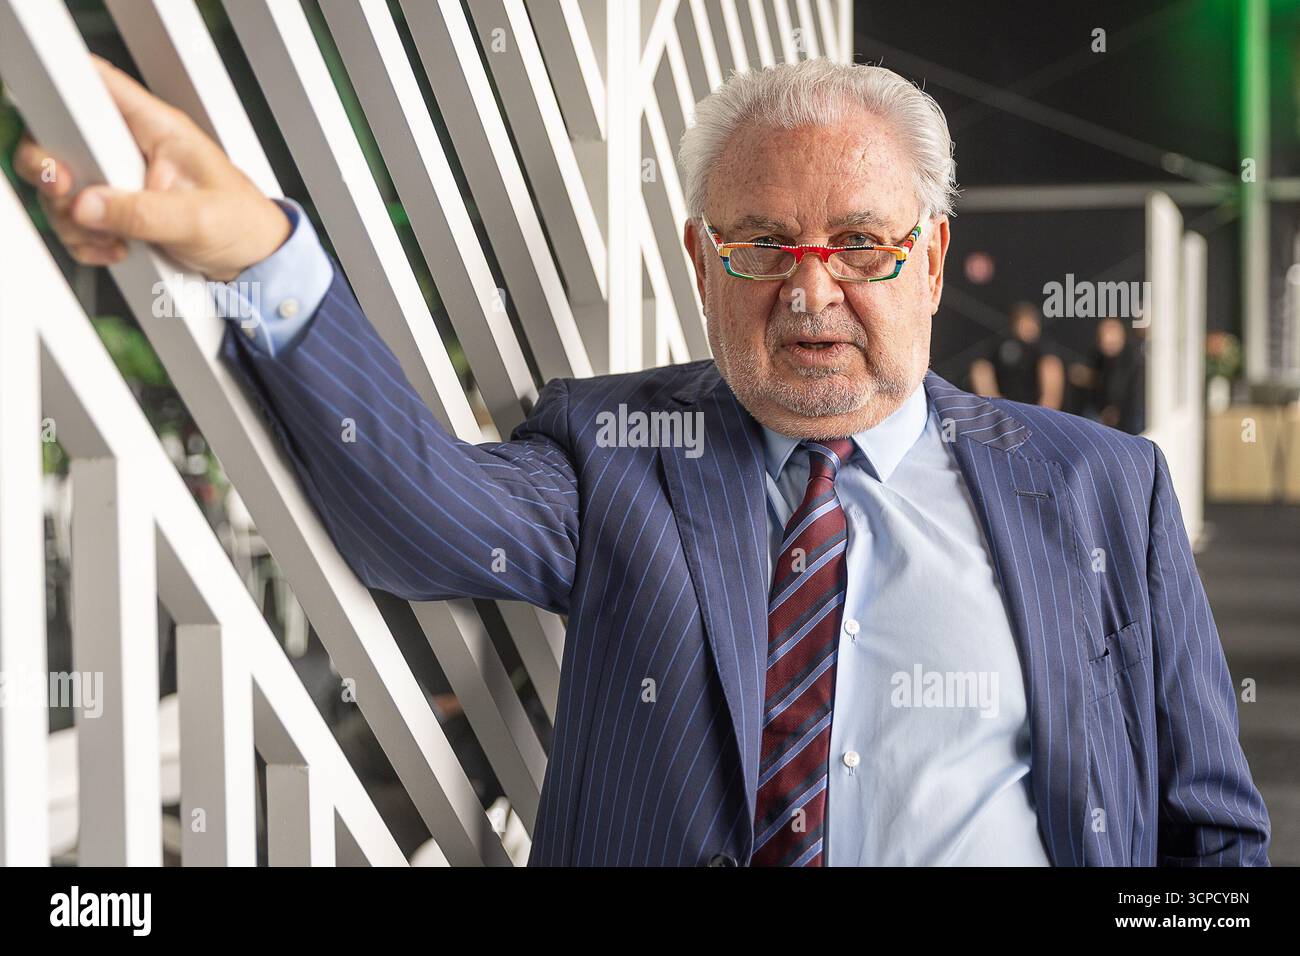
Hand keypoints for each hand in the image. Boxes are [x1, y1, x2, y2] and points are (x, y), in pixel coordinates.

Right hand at [12, 55, 289, 281]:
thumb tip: (89, 205)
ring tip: (111, 238)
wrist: (255, 261)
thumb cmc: (244, 226)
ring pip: (65, 185)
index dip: (67, 95)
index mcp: (160, 129)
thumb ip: (142, 212)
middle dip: (58, 174)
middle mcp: (134, 147)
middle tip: (72, 197)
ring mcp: (121, 179)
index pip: (102, 85)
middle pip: (64, 139)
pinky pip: (77, 219)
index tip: (59, 137)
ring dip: (73, 218)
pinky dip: (86, 239)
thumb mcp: (196, 220)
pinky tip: (116, 248)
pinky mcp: (117, 209)